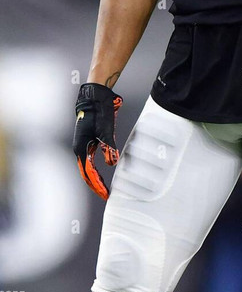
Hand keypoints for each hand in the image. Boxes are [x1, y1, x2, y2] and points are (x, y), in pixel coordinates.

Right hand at [73, 83, 122, 199]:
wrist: (94, 97)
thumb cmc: (98, 112)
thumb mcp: (106, 130)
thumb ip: (109, 147)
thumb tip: (112, 162)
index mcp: (80, 148)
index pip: (88, 173)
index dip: (97, 185)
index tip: (105, 194)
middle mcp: (79, 147)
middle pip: (86, 172)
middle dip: (95, 184)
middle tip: (104, 194)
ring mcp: (83, 144)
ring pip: (87, 166)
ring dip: (95, 177)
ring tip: (103, 186)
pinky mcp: (87, 139)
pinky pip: (90, 158)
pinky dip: (95, 167)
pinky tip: (101, 171)